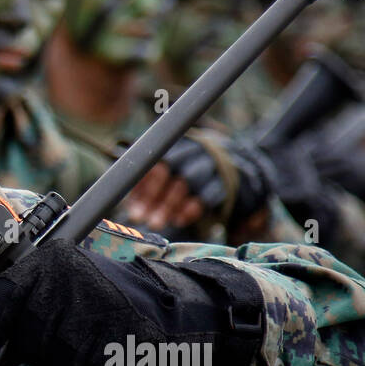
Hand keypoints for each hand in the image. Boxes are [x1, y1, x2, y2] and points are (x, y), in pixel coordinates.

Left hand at [0, 238, 263, 365]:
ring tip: (91, 338)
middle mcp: (68, 277)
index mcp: (44, 261)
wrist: (161, 301)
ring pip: (60, 364)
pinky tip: (108, 350)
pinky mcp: (124, 337)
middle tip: (69, 332)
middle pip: (29, 343)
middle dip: (41, 351)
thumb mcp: (50, 286)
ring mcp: (98, 306)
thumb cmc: (94, 297)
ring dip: (71, 364)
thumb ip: (12, 310)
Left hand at [127, 133, 275, 232]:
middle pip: (170, 168)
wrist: (250, 174)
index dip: (141, 181)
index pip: (155, 157)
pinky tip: (179, 219)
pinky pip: (209, 194)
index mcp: (181, 142)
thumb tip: (113, 191)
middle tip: (139, 217)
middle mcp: (198, 147)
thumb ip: (151, 176)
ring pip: (187, 182)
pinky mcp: (231, 180)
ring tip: (156, 223)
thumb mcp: (179, 166)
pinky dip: (192, 208)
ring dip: (169, 205)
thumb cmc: (201, 173)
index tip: (129, 203)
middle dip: (152, 195)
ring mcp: (216, 162)